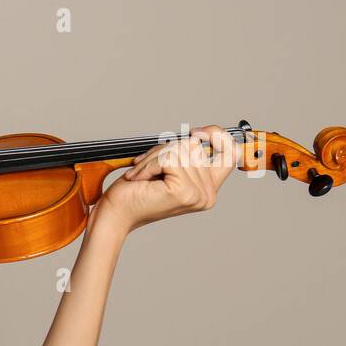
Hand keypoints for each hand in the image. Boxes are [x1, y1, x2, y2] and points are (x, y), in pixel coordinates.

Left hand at [96, 124, 240, 234]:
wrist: (115, 214)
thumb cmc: (134, 192)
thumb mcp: (166, 168)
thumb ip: (185, 154)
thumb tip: (197, 136)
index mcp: (208, 189)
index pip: (231, 153)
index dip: (218, 136)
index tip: (196, 132)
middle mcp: (208, 194)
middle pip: (196, 146)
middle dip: (165, 149)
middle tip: (146, 167)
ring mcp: (198, 194)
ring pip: (180, 150)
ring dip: (154, 157)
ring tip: (142, 174)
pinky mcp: (183, 192)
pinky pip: (168, 159)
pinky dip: (149, 164)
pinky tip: (139, 178)